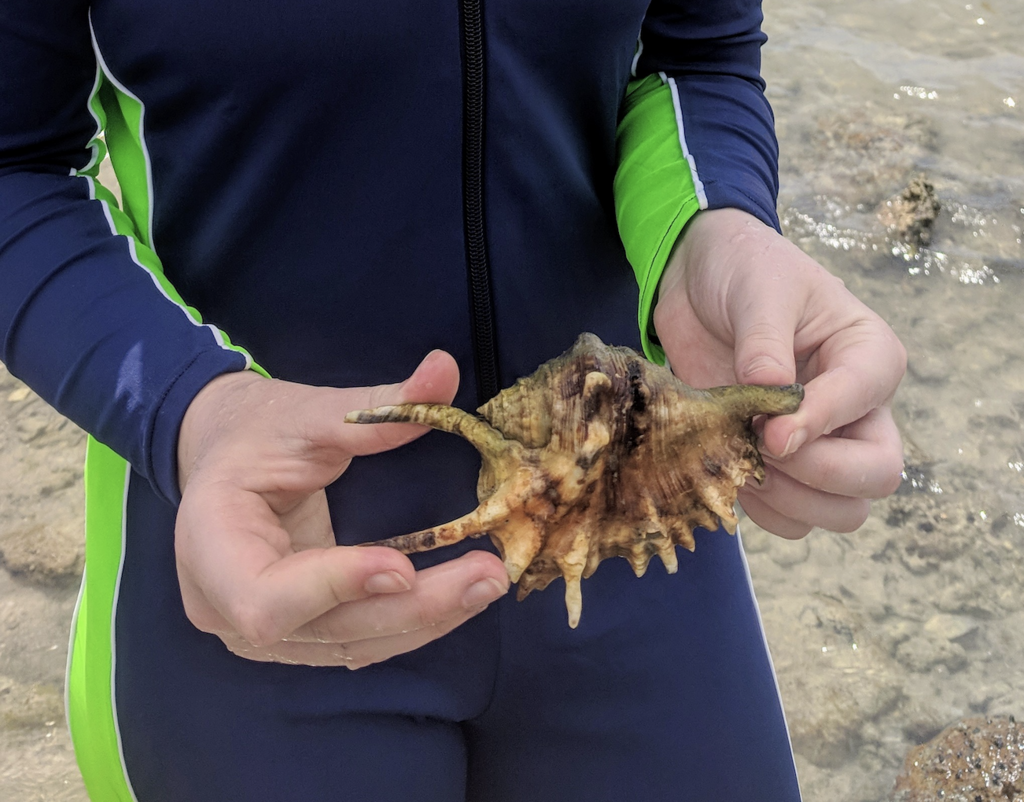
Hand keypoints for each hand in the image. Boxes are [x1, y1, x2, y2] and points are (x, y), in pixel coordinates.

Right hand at [174, 351, 509, 666]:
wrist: (224, 457)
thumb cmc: (255, 431)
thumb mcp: (308, 412)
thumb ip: (376, 406)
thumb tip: (445, 371)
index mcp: (210, 544)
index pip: (263, 596)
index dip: (332, 589)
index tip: (402, 565)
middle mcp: (224, 606)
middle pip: (324, 630)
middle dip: (413, 608)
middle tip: (488, 576)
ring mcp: (259, 632)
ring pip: (351, 646)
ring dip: (426, 620)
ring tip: (489, 583)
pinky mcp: (297, 635)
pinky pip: (359, 642)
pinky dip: (413, 623)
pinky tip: (461, 597)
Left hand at [652, 208, 905, 538]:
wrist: (700, 282)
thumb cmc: (746, 272)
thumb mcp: (760, 290)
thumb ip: (766, 345)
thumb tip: (772, 404)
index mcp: (868, 357)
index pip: (867, 405)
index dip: (819, 426)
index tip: (770, 431)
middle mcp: (856, 409)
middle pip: (875, 477)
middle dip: (816, 476)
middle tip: (759, 449)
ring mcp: (819, 443)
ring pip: (838, 511)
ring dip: (788, 501)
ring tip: (739, 460)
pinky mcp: (777, 465)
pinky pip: (789, 517)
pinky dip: (761, 510)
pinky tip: (727, 474)